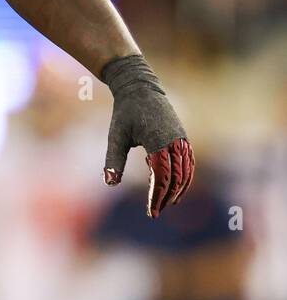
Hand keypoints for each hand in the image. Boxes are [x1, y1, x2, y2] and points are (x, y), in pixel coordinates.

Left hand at [101, 54, 195, 216]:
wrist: (139, 87)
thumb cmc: (124, 112)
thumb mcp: (116, 136)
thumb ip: (113, 160)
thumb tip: (110, 183)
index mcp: (158, 142)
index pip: (162, 177)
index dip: (158, 196)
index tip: (151, 212)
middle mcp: (174, 142)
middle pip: (177, 177)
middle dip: (168, 197)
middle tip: (156, 212)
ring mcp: (181, 139)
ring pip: (186, 171)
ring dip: (179, 189)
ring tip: (168, 203)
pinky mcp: (182, 137)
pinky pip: (188, 162)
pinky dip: (185, 177)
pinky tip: (175, 186)